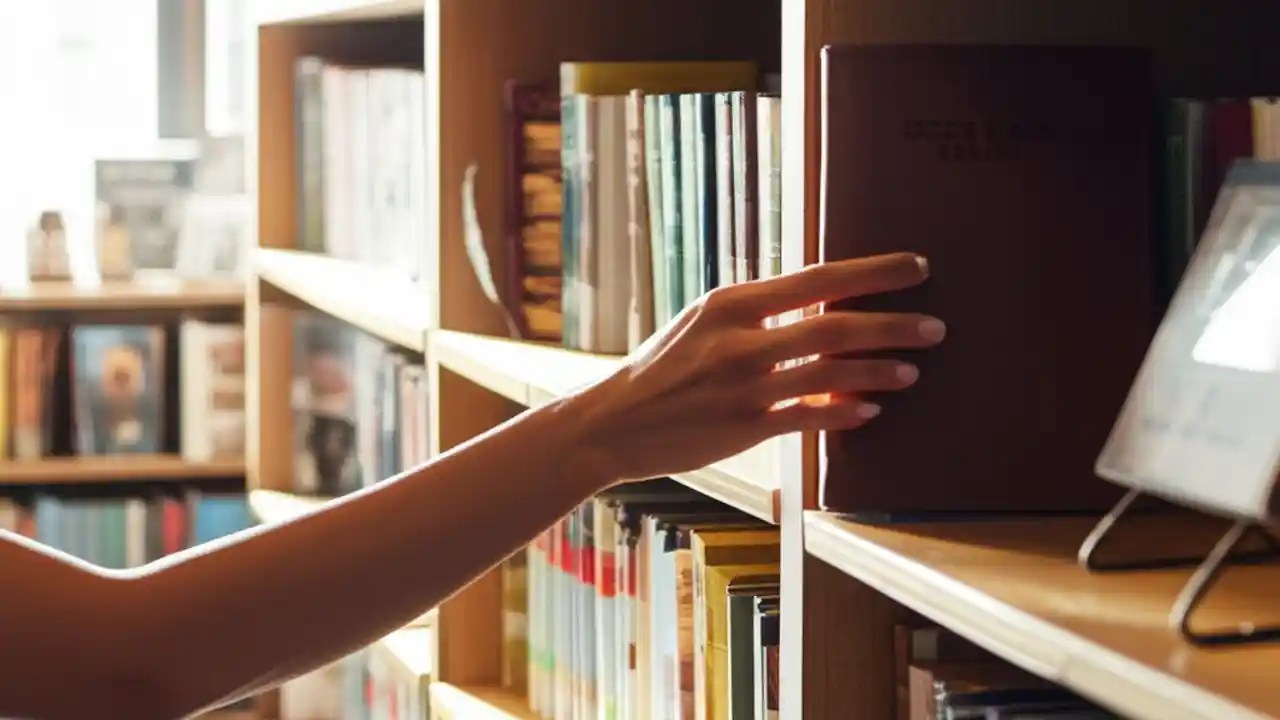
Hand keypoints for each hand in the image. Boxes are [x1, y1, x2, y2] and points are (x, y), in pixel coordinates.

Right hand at [569, 252, 945, 482]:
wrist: (612, 422)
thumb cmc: (661, 368)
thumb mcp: (702, 322)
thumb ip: (757, 313)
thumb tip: (820, 304)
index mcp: (732, 303)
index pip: (819, 278)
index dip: (874, 273)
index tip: (917, 267)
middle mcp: (741, 340)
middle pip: (837, 324)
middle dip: (894, 324)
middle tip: (935, 326)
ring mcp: (744, 386)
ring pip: (832, 372)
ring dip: (880, 370)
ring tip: (914, 370)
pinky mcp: (744, 428)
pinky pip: (810, 416)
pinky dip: (845, 411)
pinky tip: (872, 409)